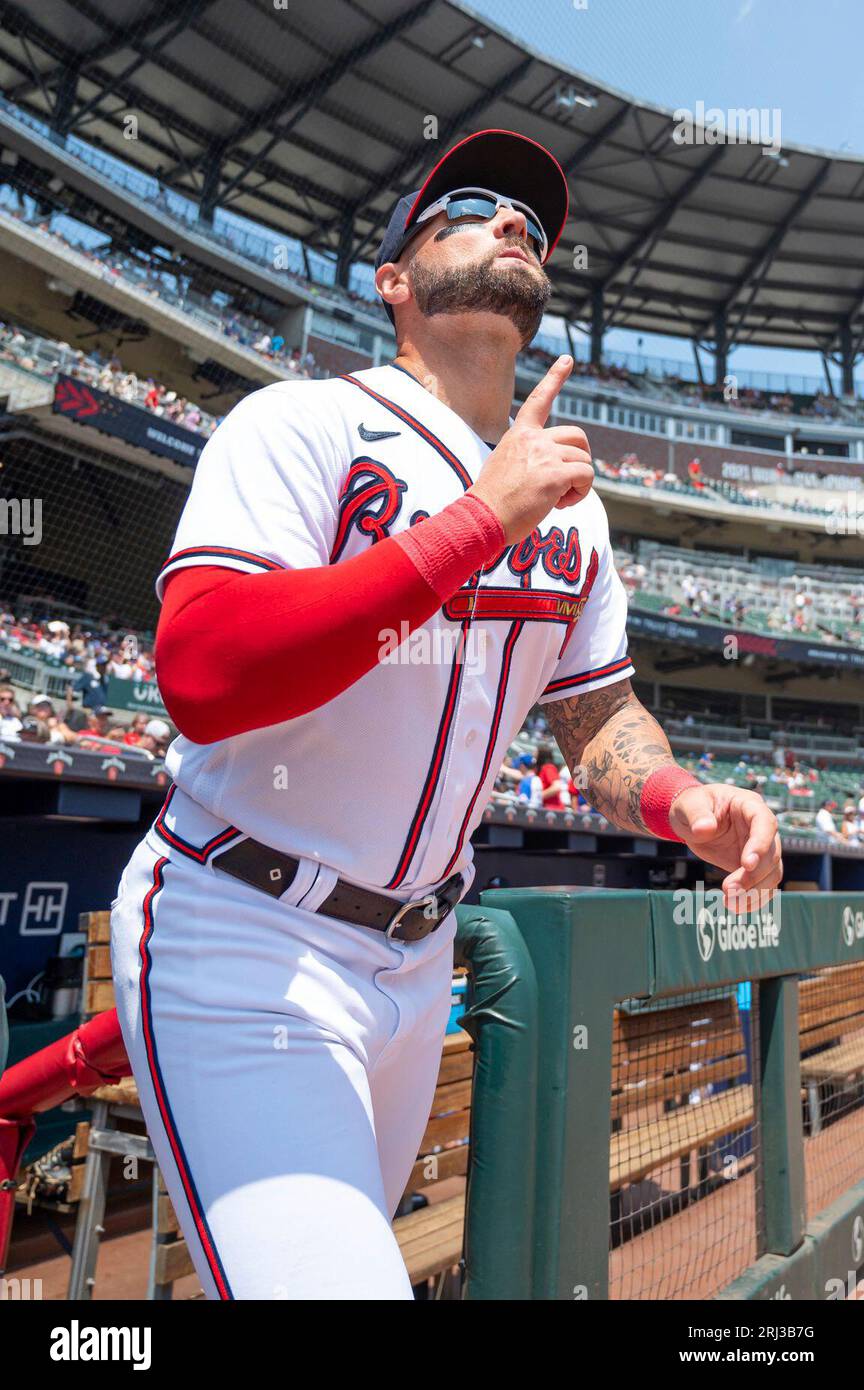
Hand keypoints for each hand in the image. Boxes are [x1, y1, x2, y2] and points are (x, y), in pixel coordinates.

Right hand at [468, 355, 593, 543]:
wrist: (483, 518)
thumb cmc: (492, 500)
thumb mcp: (505, 465)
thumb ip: (529, 457)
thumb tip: (553, 467)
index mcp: (519, 434)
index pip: (540, 399)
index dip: (555, 377)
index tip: (567, 359)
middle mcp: (534, 439)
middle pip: (578, 436)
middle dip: (581, 457)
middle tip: (568, 482)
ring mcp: (545, 455)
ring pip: (584, 461)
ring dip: (578, 483)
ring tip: (557, 499)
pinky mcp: (556, 475)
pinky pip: (586, 477)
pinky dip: (581, 493)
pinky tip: (561, 504)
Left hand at [669, 782, 782, 910]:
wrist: (692, 819)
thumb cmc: (692, 804)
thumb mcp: (689, 804)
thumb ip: (697, 814)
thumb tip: (704, 829)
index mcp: (750, 805)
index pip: (765, 823)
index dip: (760, 844)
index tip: (747, 864)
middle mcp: (761, 827)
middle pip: (771, 854)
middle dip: (753, 876)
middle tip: (729, 889)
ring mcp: (760, 848)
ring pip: (772, 873)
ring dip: (755, 892)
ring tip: (731, 903)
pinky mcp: (754, 866)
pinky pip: (762, 885)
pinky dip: (753, 899)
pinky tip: (736, 907)